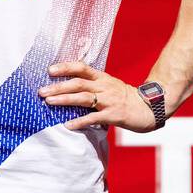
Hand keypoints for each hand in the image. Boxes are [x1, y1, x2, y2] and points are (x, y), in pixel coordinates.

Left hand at [40, 61, 162, 132]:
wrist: (151, 108)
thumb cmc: (125, 98)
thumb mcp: (109, 86)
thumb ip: (92, 86)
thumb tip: (67, 87)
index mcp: (102, 78)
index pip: (82, 68)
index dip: (65, 67)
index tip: (49, 70)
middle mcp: (104, 87)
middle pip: (78, 83)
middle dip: (58, 86)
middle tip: (41, 91)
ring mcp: (109, 101)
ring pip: (83, 97)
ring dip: (64, 99)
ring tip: (49, 102)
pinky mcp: (114, 115)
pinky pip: (94, 118)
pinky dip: (80, 121)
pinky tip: (67, 124)